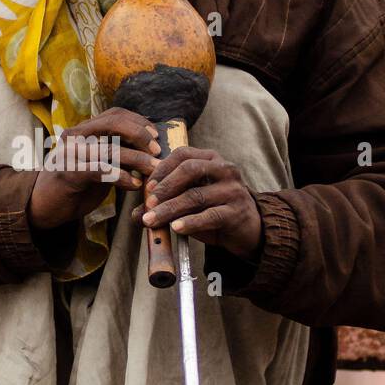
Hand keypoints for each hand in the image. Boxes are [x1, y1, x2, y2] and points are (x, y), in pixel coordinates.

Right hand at [28, 108, 161, 230]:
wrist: (42, 205)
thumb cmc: (75, 186)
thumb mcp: (99, 165)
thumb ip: (117, 155)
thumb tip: (150, 151)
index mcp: (83, 131)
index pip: (115, 114)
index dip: (138, 122)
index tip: (156, 136)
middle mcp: (76, 137)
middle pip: (113, 123)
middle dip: (140, 135)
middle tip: (157, 151)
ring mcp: (70, 154)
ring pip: (110, 148)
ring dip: (137, 159)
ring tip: (154, 170)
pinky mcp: (68, 174)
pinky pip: (100, 169)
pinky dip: (121, 176)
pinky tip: (135, 185)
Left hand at [131, 146, 262, 260]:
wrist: (248, 230)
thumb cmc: (214, 210)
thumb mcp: (190, 202)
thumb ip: (166, 202)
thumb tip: (136, 214)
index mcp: (211, 159)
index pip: (183, 154)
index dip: (162, 169)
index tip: (147, 187)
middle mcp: (224, 169)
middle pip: (190, 170)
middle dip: (165, 187)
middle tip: (149, 202)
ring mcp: (233, 190)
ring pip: (196, 195)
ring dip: (170, 209)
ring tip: (152, 220)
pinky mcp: (236, 212)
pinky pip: (210, 216)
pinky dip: (190, 222)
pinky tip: (175, 228)